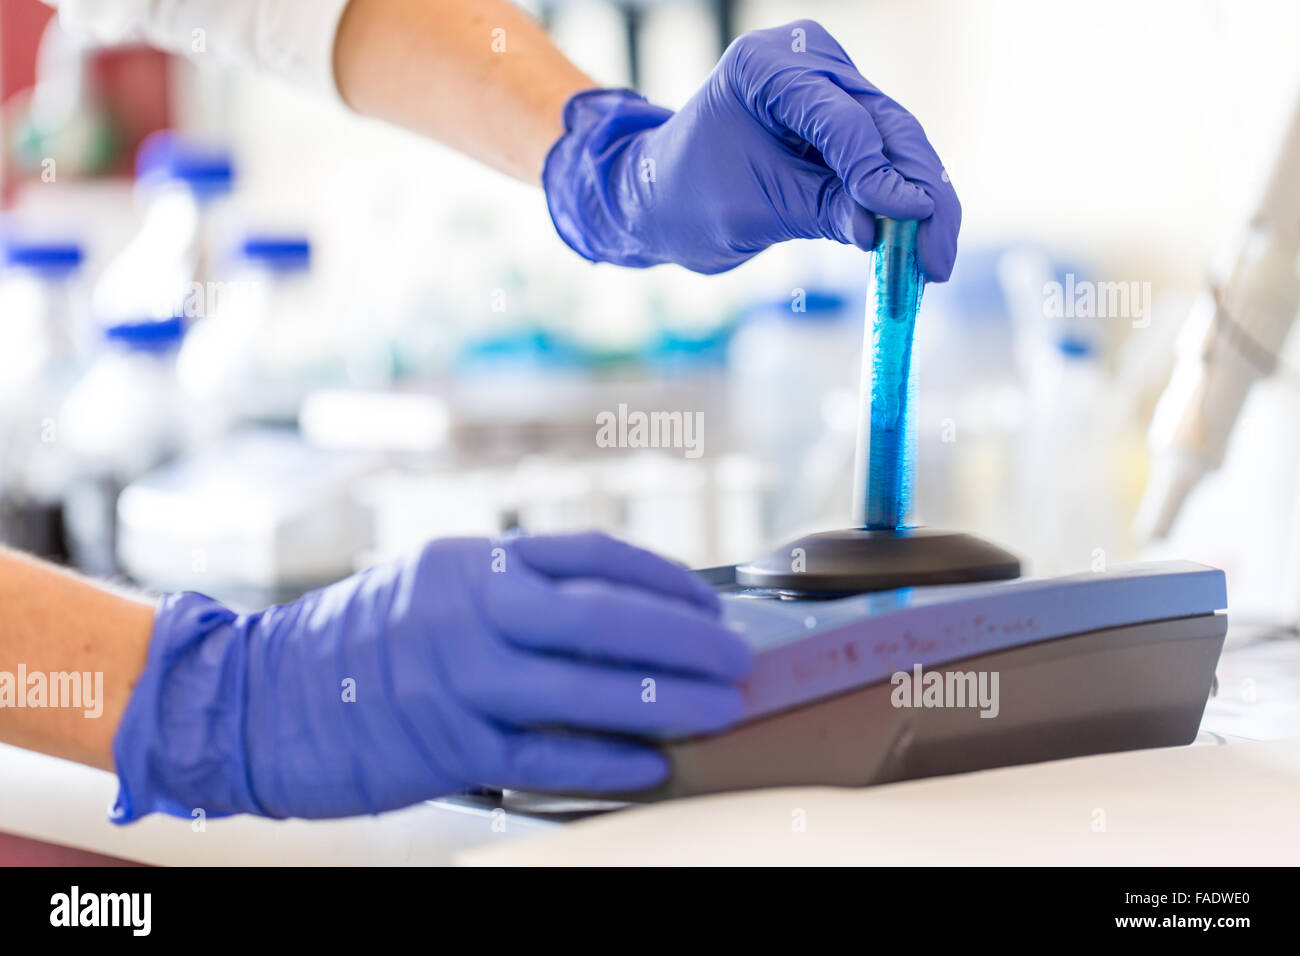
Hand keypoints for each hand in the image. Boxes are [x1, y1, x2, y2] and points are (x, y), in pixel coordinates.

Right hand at [111, 533, 750, 820]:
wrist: (255, 696)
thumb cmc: (352, 641)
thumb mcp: (430, 586)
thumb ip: (511, 591)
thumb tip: (615, 614)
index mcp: (472, 561)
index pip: (592, 555)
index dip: (663, 577)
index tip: (709, 601)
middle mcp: (471, 609)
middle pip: (605, 616)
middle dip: (684, 637)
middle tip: (736, 656)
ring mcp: (459, 677)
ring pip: (586, 686)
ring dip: (665, 698)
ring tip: (720, 708)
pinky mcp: (446, 744)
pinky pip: (546, 753)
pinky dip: (605, 759)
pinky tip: (651, 763)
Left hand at [543, 19, 959, 278]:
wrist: (666, 195)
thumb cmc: (691, 196)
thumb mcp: (754, 209)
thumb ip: (822, 211)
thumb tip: (887, 228)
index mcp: (769, 66)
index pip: (841, 118)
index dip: (879, 173)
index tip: (909, 218)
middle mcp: (810, 61)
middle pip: (888, 127)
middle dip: (921, 196)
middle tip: (938, 260)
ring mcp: (835, 85)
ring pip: (901, 145)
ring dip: (926, 205)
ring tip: (937, 264)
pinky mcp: (850, 117)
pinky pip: (890, 160)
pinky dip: (907, 204)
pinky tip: (925, 250)